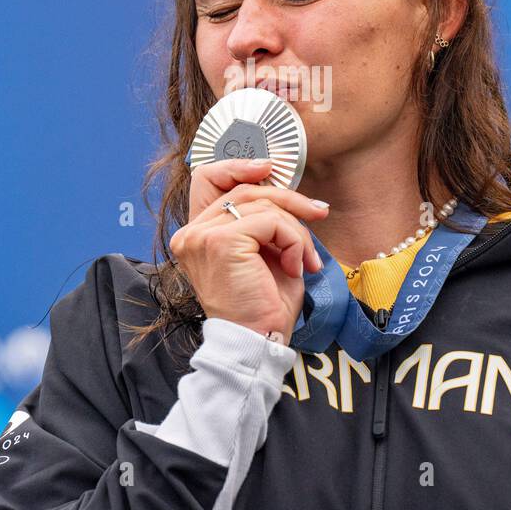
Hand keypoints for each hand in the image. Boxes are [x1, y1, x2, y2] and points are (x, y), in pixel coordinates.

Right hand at [168, 158, 329, 344]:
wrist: (258, 343)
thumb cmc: (262, 306)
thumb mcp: (265, 253)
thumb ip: (265, 221)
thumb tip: (291, 194)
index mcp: (196, 235)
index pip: (208, 179)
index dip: (238, 166)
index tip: (271, 168)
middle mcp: (191, 233)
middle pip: (244, 189)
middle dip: (288, 199)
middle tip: (319, 212)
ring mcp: (202, 236)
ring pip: (262, 204)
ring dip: (295, 229)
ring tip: (306, 260)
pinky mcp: (221, 242)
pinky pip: (269, 221)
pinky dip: (293, 240)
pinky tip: (297, 267)